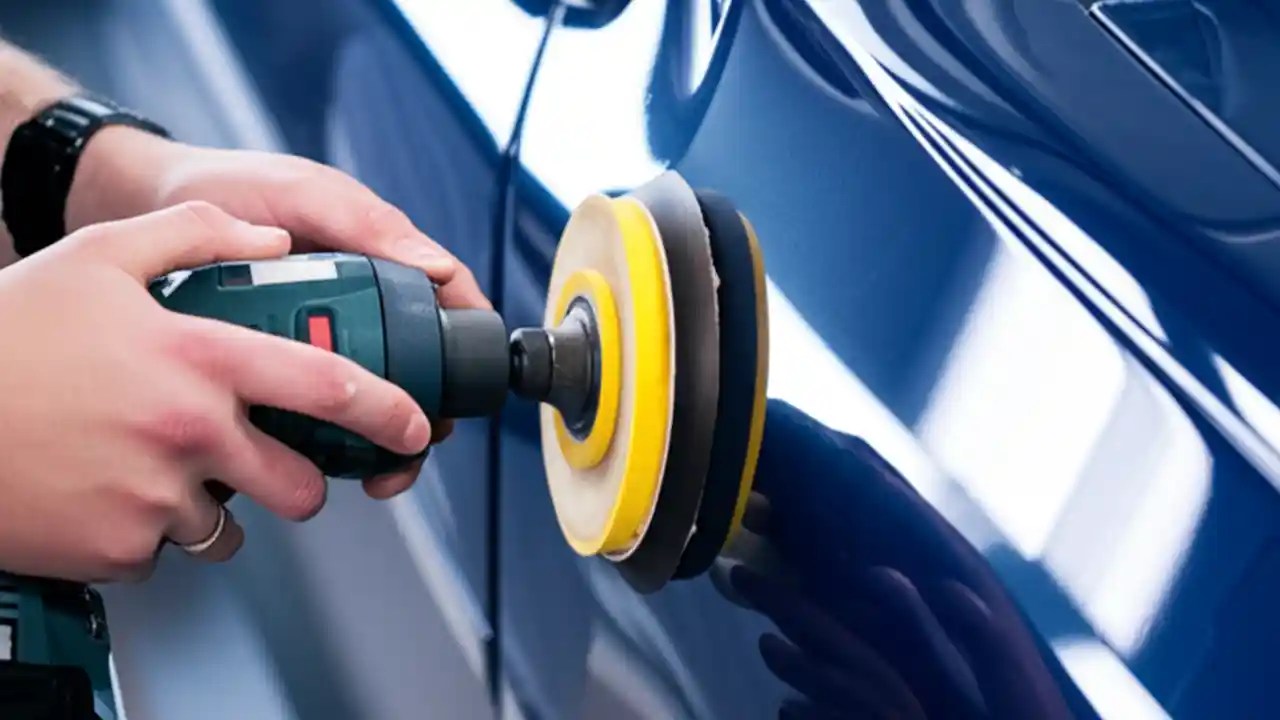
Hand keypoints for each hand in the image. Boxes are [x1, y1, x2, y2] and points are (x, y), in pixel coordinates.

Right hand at [0, 202, 431, 581]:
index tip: (412, 427)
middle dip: (299, 481)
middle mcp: (192, 431)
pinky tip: (105, 489)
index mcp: (201, 358)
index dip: (388, 412)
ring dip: (211, 504)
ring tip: (154, 466)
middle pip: (298, 484)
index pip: (329, 387)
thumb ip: (198, 234)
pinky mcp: (120, 547)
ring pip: (229, 525)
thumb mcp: (99, 256)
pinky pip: (162, 550)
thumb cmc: (10, 334)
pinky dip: (147, 529)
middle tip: (270, 465)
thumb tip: (275, 240)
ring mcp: (158, 497)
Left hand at [65, 126, 486, 495]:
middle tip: (409, 445)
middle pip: (413, 368)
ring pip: (363, 400)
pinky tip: (306, 460)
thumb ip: (366, 225)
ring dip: (374, 440)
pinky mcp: (270, 367)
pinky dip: (317, 441)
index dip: (467, 346)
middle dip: (420, 414)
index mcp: (375, 256)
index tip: (467, 390)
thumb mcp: (301, 195)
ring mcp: (312, 336)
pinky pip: (306, 412)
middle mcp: (352, 301)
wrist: (134, 205)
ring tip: (367, 473)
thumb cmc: (225, 184)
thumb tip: (438, 270)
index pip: (444, 303)